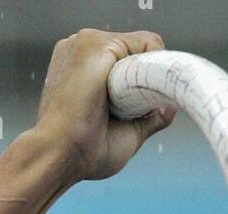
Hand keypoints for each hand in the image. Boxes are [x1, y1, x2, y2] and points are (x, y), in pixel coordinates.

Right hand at [34, 28, 174, 183]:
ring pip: (142, 45)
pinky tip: (134, 94)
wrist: (58, 157)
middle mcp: (81, 48)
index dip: (138, 80)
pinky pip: (145, 44)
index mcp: (80, 65)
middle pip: (136, 49)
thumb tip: (168, 109)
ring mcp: (87, 43)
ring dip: (145, 76)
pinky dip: (152, 66)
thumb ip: (146, 117)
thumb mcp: (123, 133)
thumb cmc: (80, 152)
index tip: (135, 108)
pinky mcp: (96, 45)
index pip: (125, 57)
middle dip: (143, 78)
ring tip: (124, 106)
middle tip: (129, 112)